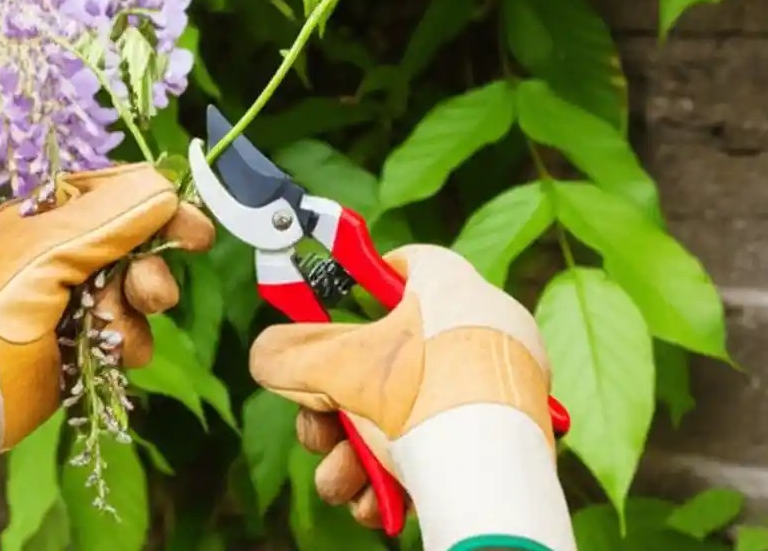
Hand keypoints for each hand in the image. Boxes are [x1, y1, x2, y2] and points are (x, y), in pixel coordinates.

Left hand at [0, 162, 213, 543]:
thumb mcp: (41, 257)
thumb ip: (104, 221)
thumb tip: (161, 187)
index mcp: (40, 220)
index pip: (110, 195)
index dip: (154, 206)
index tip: (191, 227)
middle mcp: (58, 254)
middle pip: (132, 244)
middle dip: (150, 267)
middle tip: (156, 293)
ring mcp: (70, 301)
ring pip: (134, 292)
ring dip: (135, 311)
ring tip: (114, 328)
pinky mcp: (79, 345)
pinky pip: (126, 333)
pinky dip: (127, 343)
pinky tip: (111, 355)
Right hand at [249, 245, 562, 535]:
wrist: (490, 475)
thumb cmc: (419, 397)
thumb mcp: (335, 368)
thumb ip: (288, 355)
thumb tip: (265, 356)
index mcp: (451, 291)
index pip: (404, 268)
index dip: (358, 286)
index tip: (326, 315)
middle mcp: (479, 334)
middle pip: (386, 357)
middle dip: (334, 406)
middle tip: (319, 428)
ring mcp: (494, 391)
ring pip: (403, 415)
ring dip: (354, 454)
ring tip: (341, 480)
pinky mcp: (502, 443)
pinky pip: (434, 449)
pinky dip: (396, 476)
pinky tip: (375, 500)